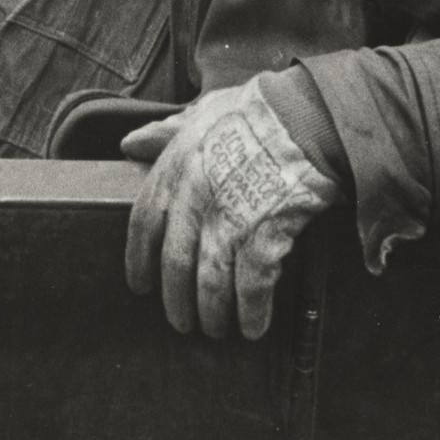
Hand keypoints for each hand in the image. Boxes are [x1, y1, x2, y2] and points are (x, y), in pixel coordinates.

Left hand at [122, 79, 340, 340]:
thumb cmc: (258, 110)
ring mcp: (230, 214)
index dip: (138, 258)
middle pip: (175, 261)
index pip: (143, 221)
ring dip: (211, 312)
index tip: (139, 283)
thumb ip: (166, 132)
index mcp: (177, 164)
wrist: (309, 113)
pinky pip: (252, 284)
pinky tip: (253, 326)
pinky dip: (251, 310)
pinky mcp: (267, 231)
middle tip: (180, 320)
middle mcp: (196, 194)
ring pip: (209, 280)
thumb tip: (130, 143)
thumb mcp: (204, 111)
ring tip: (215, 328)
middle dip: (176, 299)